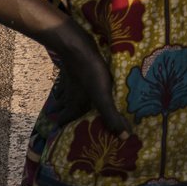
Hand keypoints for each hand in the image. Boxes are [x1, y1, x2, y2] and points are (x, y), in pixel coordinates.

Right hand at [49, 21, 132, 135]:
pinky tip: (75, 84)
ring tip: (69, 106)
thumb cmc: (91, 75)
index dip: (62, 130)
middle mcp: (67, 96)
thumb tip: (125, 138)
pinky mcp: (72, 69)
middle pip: (62, 110)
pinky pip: (68, 82)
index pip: (63, 123)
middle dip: (65, 116)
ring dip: (65, 102)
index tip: (64, 137)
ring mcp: (67, 82)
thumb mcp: (103, 97)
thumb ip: (112, 117)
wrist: (77, 48)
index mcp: (73, 106)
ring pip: (63, 96)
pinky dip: (70, 86)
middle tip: (67, 122)